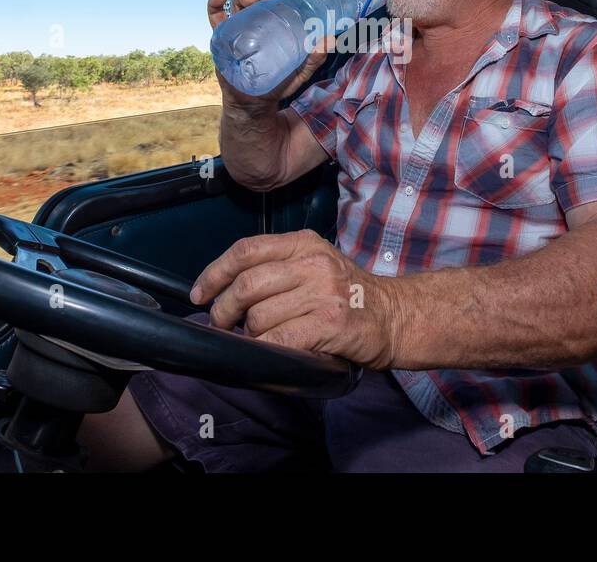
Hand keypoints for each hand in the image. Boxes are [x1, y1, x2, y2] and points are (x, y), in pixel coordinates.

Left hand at [189, 229, 399, 369]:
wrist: (397, 316)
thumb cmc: (350, 295)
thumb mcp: (317, 264)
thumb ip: (279, 267)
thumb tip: (227, 288)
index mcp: (304, 243)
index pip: (245, 250)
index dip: (214, 272)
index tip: (199, 294)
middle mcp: (313, 263)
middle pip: (246, 285)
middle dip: (224, 310)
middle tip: (223, 324)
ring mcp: (323, 293)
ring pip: (259, 316)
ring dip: (250, 335)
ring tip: (260, 339)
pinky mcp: (330, 324)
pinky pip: (280, 340)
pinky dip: (265, 350)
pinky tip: (269, 353)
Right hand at [207, 0, 333, 104]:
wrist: (256, 102)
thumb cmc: (277, 82)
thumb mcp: (300, 69)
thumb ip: (315, 57)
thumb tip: (331, 40)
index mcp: (273, 23)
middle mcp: (255, 21)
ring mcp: (237, 28)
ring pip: (237, 2)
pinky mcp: (222, 38)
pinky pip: (214, 16)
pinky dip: (214, 4)